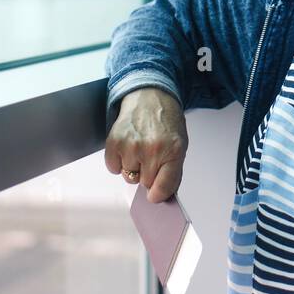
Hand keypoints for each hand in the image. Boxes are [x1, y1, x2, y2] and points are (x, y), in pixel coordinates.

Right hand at [104, 87, 188, 202]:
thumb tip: (160, 196)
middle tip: (152, 157)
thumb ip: (172, 171)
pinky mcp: (114, 142)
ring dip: (134, 168)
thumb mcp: (180, 145)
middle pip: (146, 184)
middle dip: (149, 175)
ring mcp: (131, 146)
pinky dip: (119, 162)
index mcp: (173, 150)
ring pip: (129, 177)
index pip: (165, 186)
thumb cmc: (166, 122)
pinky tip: (128, 147)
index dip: (159, 194)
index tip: (155, 196)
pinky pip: (113, 168)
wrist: (150, 97)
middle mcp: (152, 149)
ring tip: (140, 148)